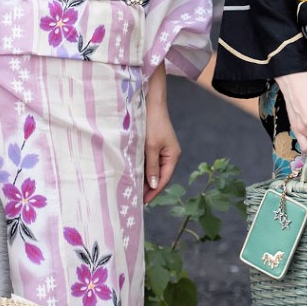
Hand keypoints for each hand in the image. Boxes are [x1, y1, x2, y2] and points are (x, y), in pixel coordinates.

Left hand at [144, 65, 179, 203]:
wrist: (150, 103)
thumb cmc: (152, 124)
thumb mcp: (151, 147)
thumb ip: (152, 167)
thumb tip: (154, 185)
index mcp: (173, 156)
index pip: (164, 179)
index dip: (154, 191)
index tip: (143, 202)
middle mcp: (170, 155)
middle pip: (160, 176)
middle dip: (149, 187)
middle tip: (136, 199)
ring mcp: (163, 150)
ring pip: (154, 169)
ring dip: (145, 179)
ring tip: (134, 190)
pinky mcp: (156, 145)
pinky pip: (150, 161)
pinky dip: (143, 169)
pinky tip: (134, 174)